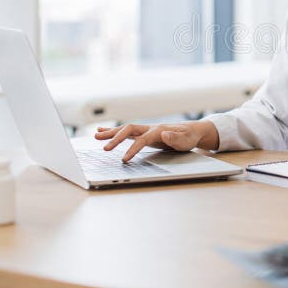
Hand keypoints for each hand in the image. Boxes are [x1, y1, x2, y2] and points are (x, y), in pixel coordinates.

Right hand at [94, 120, 216, 162]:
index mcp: (159, 130)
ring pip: (125, 129)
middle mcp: (150, 128)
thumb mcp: (186, 140)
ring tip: (96, 136)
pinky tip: (103, 131)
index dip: (132, 149)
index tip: (124, 160)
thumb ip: (175, 138)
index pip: (142, 139)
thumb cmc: (189, 137)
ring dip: (111, 132)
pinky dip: (114, 131)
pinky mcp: (144, 133)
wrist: (192, 131)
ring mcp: (146, 130)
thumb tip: (164, 134)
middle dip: (116, 138)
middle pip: (129, 130)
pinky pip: (127, 132)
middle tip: (104, 148)